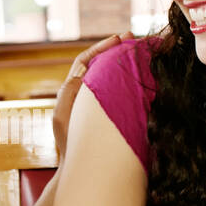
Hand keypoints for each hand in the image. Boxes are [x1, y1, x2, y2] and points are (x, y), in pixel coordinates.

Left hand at [53, 33, 132, 162]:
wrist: (80, 167)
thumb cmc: (70, 145)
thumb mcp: (63, 117)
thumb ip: (69, 94)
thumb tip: (83, 73)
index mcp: (71, 90)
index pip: (85, 61)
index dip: (101, 47)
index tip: (119, 39)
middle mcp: (84, 92)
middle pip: (99, 63)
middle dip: (115, 50)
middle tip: (134, 38)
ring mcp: (98, 102)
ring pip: (111, 75)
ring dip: (124, 63)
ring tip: (140, 51)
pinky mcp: (111, 111)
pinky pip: (120, 90)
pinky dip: (129, 81)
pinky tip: (143, 77)